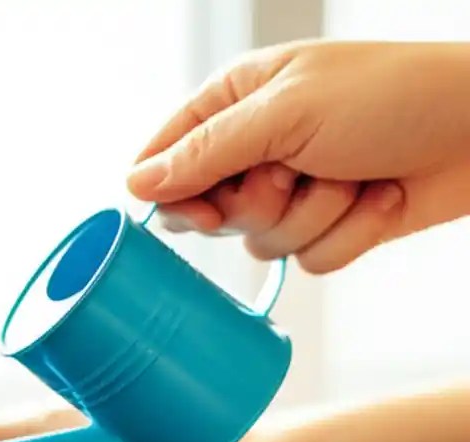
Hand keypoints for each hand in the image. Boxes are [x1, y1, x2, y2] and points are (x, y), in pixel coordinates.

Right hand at [129, 40, 469, 273]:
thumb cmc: (393, 95)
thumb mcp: (285, 114)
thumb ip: (205, 153)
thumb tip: (135, 185)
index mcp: (235, 101)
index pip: (165, 158)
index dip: (174, 194)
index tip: (203, 212)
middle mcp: (258, 146)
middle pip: (212, 212)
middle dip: (261, 203)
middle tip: (296, 174)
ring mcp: (295, 188)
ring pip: (262, 242)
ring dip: (314, 217)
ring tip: (352, 178)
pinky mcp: (332, 224)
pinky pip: (309, 260)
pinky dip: (349, 234)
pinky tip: (380, 196)